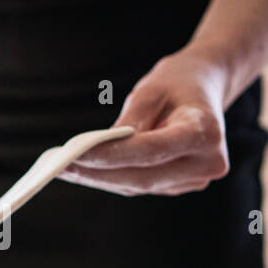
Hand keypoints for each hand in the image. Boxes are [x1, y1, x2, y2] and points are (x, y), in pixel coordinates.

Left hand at [60, 50, 232, 195]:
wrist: (206, 87)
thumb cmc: (177, 83)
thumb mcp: (152, 89)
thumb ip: (130, 121)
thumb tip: (101, 151)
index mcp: (205, 132)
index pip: (152, 150)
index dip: (111, 155)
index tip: (74, 154)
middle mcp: (208, 162)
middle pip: (143, 176)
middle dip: (98, 172)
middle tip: (59, 166)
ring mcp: (196, 178)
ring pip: (139, 185)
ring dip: (100, 178)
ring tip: (63, 168)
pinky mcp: (182, 184)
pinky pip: (141, 184)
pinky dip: (112, 177)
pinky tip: (85, 170)